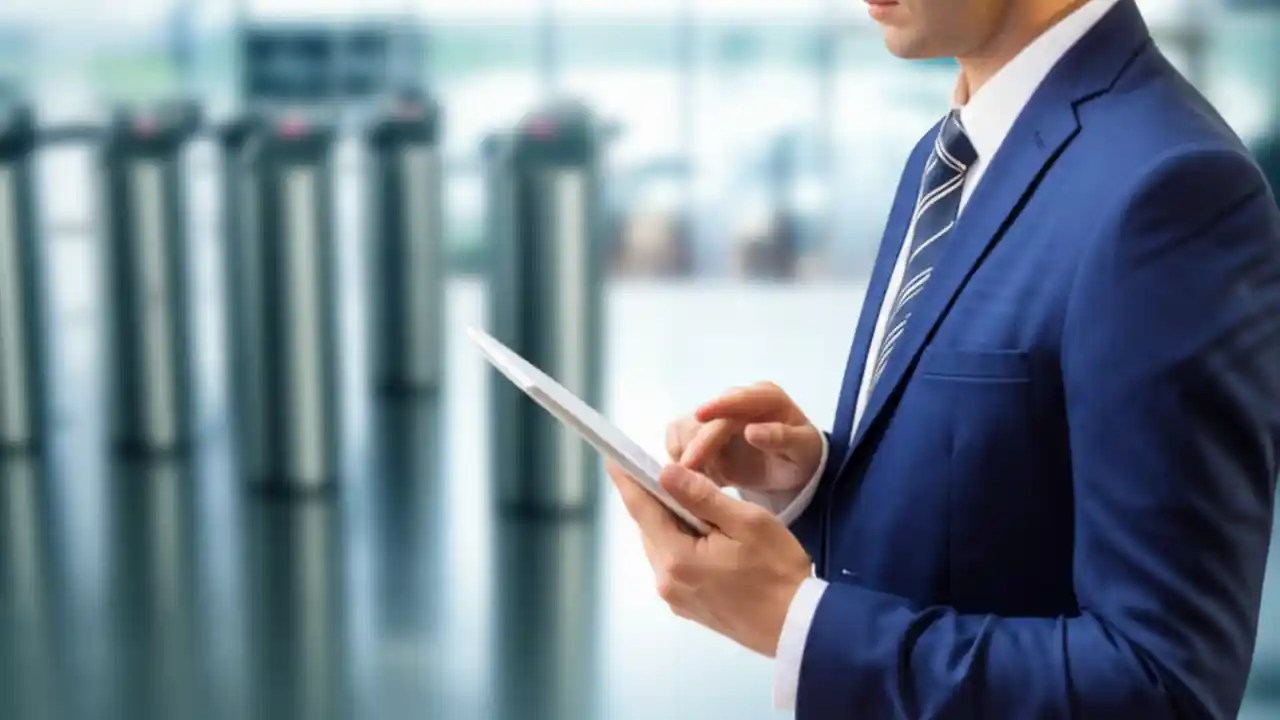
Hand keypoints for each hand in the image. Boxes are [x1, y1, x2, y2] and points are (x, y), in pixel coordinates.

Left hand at [607, 461, 811, 656]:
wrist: (798, 627)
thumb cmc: (779, 572)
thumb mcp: (747, 522)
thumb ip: (702, 497)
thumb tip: (665, 473)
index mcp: (677, 558)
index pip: (641, 509)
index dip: (626, 480)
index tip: (612, 458)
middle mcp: (667, 580)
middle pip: (650, 527)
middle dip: (657, 499)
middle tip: (670, 474)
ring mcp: (676, 597)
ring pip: (662, 545)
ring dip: (673, 522)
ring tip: (699, 507)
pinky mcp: (688, 606)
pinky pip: (674, 564)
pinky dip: (682, 544)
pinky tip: (707, 537)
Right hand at [666, 382, 823, 494]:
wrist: (787, 467)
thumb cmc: (799, 454)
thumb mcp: (803, 448)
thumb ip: (782, 438)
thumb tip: (751, 431)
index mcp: (766, 397)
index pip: (739, 397)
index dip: (719, 404)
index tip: (701, 415)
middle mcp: (736, 401)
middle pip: (709, 419)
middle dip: (698, 444)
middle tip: (689, 470)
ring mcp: (715, 416)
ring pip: (687, 427)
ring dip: (686, 453)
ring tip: (698, 480)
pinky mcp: (700, 431)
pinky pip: (678, 439)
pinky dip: (680, 457)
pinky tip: (695, 476)